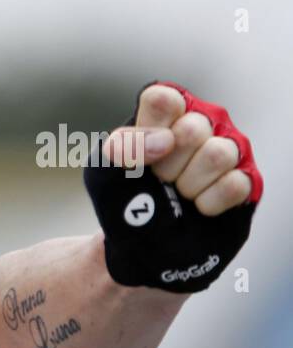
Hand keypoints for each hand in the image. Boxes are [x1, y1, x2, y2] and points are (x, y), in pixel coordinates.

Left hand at [84, 81, 263, 292]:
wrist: (141, 247)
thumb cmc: (123, 203)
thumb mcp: (103, 174)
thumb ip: (121, 146)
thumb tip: (166, 141)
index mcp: (165, 116)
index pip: (163, 99)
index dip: (149, 132)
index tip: (142, 159)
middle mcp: (201, 125)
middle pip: (192, 129)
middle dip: (166, 166)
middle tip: (159, 182)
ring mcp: (226, 151)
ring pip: (218, 154)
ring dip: (188, 185)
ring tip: (178, 195)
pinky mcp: (245, 180)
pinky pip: (234, 184)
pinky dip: (207, 203)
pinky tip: (198, 208)